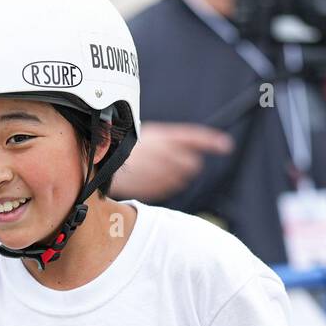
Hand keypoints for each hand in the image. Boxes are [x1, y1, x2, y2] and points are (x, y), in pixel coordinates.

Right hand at [110, 122, 232, 201]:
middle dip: (187, 164)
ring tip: (155, 169)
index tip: (225, 146)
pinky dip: (163, 185)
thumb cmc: (119, 147)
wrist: (99, 164)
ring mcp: (161, 173)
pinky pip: (168, 188)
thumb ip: (167, 144)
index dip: (212, 142)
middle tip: (173, 162)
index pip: (196, 138)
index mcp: (164, 136)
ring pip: (181, 178)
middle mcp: (167, 155)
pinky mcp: (155, 188)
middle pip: (192, 163)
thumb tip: (188, 155)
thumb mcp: (144, 136)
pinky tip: (150, 179)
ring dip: (174, 175)